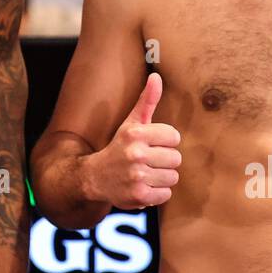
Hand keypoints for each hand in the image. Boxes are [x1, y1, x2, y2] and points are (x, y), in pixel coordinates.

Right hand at [82, 73, 181, 209]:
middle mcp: (135, 154)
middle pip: (176, 158)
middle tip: (148, 161)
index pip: (174, 136)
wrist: (95, 177)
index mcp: (136, 133)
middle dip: (164, 160)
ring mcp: (137, 176)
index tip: (151, 144)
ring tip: (146, 174)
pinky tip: (144, 186)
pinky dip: (157, 193)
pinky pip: (165, 194)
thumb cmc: (119, 146)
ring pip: (173, 177)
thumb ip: (147, 100)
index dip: (165, 141)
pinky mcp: (139, 196)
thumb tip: (156, 76)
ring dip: (162, 178)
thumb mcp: (131, 122)